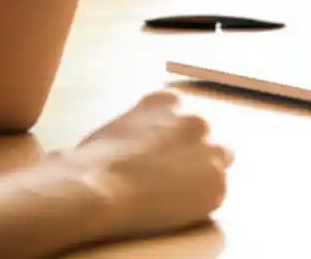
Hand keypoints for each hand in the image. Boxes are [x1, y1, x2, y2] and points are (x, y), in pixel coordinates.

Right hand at [52, 91, 231, 240]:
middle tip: (171, 177)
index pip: (186, 118)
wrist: (97, 189)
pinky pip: (215, 194)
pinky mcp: (217, 183)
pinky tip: (173, 208)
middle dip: (195, 155)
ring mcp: (211, 151)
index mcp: (170, 102)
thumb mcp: (116, 128)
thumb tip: (135, 144)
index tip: (164, 155)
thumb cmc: (91, 163)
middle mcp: (197, 120)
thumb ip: (140, 127)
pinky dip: (200, 203)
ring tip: (172, 193)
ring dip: (202, 176)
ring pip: (219, 164)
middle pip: (209, 138)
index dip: (176, 140)